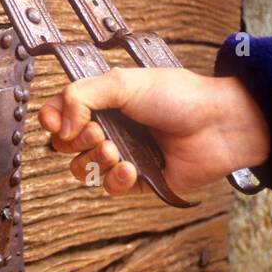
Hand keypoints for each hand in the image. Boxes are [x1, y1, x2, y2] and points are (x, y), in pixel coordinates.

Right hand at [38, 67, 270, 196]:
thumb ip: (80, 96)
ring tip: (116, 150)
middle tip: (99, 131)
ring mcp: (122, 154)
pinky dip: (116, 178)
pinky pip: (109, 188)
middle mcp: (109, 127)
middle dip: (78, 140)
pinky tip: (131, 167)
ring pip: (83, 169)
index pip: (60, 112)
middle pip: (66, 144)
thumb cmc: (180, 97)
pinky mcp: (137, 180)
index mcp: (104, 101)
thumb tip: (58, 125)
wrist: (219, 125)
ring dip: (95, 160)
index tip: (56, 123)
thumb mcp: (123, 83)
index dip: (52, 119)